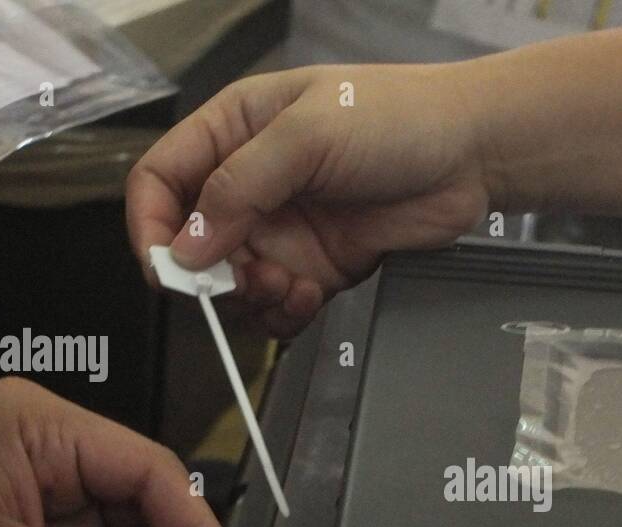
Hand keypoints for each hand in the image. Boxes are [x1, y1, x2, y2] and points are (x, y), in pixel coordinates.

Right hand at [126, 64, 491, 336]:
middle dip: (211, 276)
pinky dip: (285, 313)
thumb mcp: (307, 137)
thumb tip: (188, 244)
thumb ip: (240, 188)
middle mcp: (251, 183)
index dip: (150, 225)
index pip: (161, 181)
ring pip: (235, 285)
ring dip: (252, 300)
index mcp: (232, 131)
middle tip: (248, 280)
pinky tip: (308, 296)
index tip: (165, 266)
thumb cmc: (395, 118)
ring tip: (289, 286)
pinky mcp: (318, 266)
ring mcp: (284, 229)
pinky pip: (279, 304)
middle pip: (194, 245)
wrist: (470, 153)